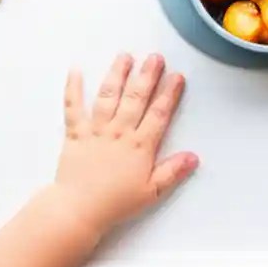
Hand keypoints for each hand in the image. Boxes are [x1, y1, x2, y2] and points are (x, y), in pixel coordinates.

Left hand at [52, 53, 197, 236]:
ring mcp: (96, 130)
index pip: (158, 114)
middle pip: (135, 98)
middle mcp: (119, 132)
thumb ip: (172, 172)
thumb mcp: (151, 192)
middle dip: (147, 76)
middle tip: (155, 57)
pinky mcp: (75, 133)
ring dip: (117, 75)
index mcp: (139, 146)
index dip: (169, 93)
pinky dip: (73, 89)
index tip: (177, 76)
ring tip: (125, 56)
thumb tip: (194, 157)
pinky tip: (76, 71)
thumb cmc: (115, 203)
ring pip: (108, 96)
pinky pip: (73, 108)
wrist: (78, 210)